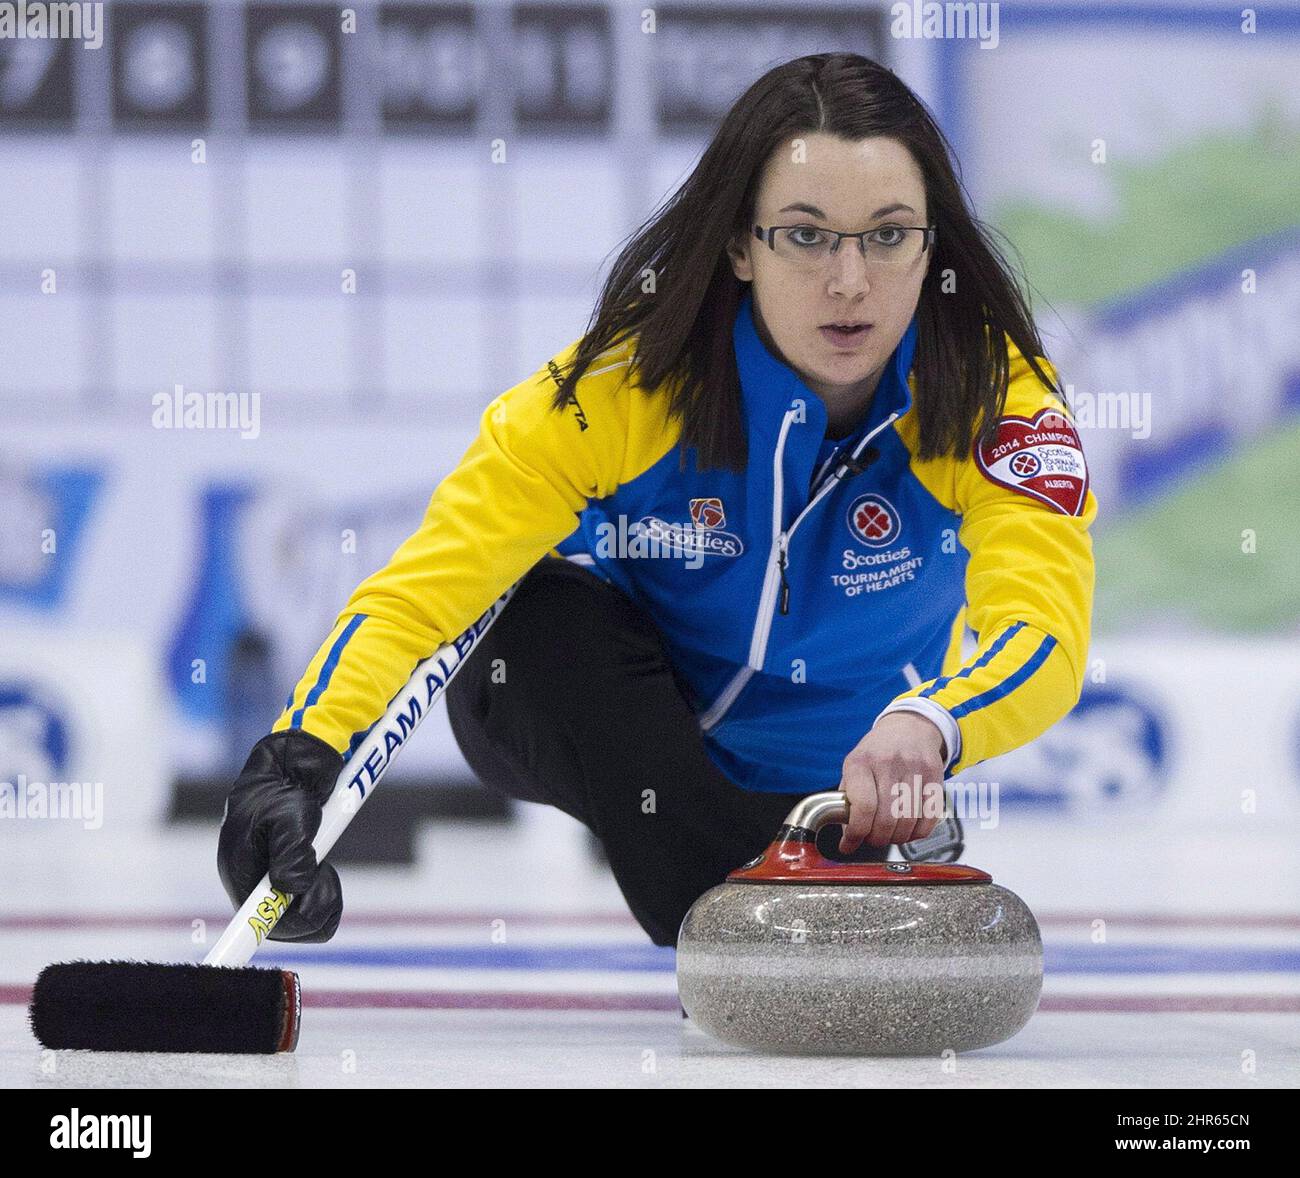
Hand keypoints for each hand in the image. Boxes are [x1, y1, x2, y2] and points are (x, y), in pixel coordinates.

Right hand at [217, 728, 345, 942]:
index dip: (254, 943)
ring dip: (322, 897)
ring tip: (325, 866)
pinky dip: (325, 890)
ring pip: (304, 918)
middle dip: (311, 907)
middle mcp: (253, 884)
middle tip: (325, 873)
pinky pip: (313, 903)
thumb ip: (292, 853)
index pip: (247, 923)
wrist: (295, 768)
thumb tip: (293, 889)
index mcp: (239, 872)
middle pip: (285, 927)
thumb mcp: (289, 816)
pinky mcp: (292, 879)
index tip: (255, 960)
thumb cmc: (284, 788)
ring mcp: (273, 883)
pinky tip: (325, 867)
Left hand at [837, 712, 947, 853]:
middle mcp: (889, 763)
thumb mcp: (853, 767)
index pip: (863, 806)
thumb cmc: (876, 753)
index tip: (849, 843)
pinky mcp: (936, 777)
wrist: (908, 728)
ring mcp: (915, 769)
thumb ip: (847, 800)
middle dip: (876, 839)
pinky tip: (907, 829)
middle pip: (886, 819)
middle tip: (871, 839)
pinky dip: (916, 833)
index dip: (856, 832)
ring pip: (908, 823)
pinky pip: (929, 820)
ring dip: (896, 839)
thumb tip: (848, 836)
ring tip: (888, 835)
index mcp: (861, 762)